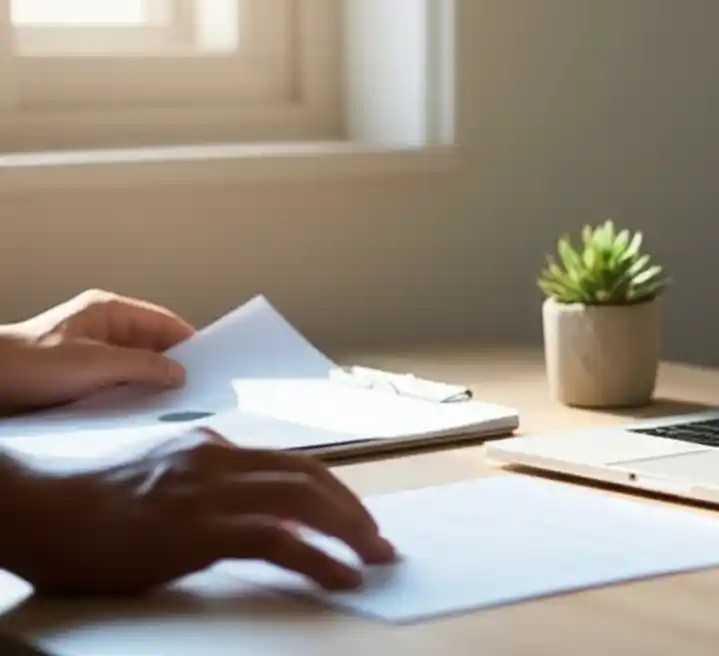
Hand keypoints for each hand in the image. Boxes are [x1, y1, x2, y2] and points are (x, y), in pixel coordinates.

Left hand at [0, 290, 196, 411]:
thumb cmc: (32, 364)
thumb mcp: (98, 364)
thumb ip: (144, 367)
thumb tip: (179, 374)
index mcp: (109, 311)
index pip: (164, 322)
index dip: (189, 342)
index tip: (212, 364)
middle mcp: (101, 327)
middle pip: (152, 345)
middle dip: (171, 366)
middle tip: (196, 388)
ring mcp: (89, 351)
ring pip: (134, 366)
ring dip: (148, 383)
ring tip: (170, 403)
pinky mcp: (78, 375)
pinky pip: (117, 382)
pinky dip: (130, 394)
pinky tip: (139, 412)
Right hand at [0, 429, 395, 594]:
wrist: (34, 506)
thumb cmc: (83, 503)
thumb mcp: (155, 478)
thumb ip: (201, 482)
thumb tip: (243, 506)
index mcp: (208, 447)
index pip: (290, 462)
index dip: (332, 490)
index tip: (353, 517)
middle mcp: (216, 460)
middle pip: (309, 475)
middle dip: (353, 509)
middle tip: (378, 541)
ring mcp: (208, 492)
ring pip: (303, 499)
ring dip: (350, 530)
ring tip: (374, 557)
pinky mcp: (196, 529)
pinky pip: (277, 541)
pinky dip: (319, 559)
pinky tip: (341, 576)